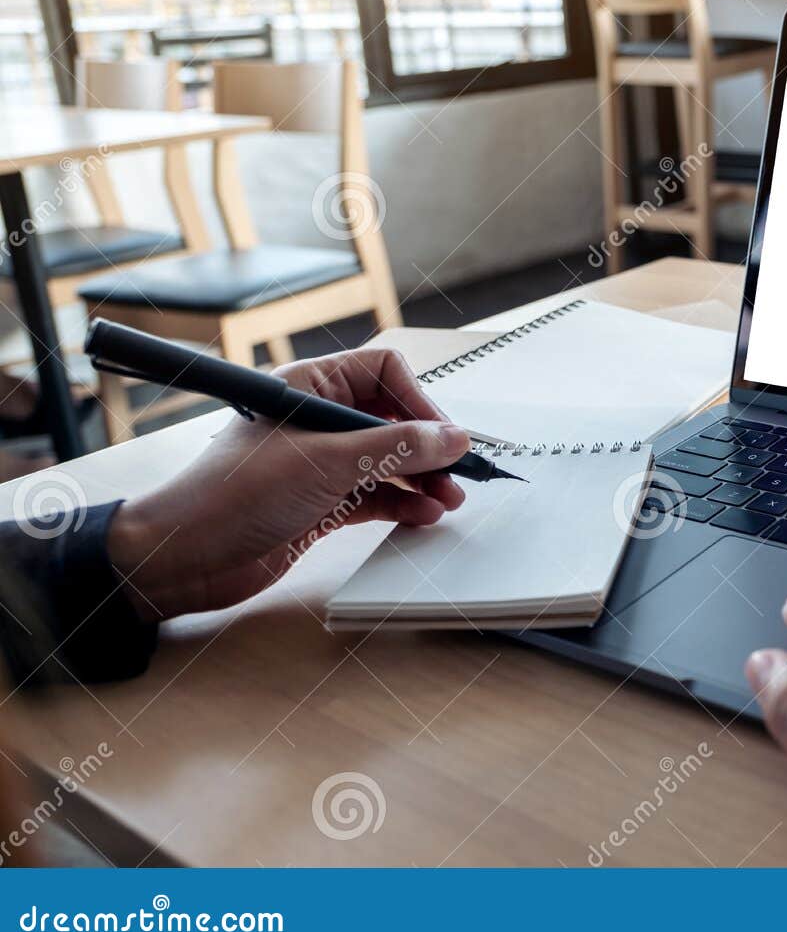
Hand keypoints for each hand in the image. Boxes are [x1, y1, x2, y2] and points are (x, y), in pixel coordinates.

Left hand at [107, 349, 471, 621]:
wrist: (185, 558)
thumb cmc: (233, 495)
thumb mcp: (328, 463)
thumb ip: (398, 449)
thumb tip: (453, 437)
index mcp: (309, 387)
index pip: (383, 373)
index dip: (418, 401)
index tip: (443, 436)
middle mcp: (317, 420)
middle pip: (392, 419)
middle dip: (427, 446)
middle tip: (456, 474)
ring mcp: (319, 463)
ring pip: (389, 461)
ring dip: (421, 479)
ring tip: (447, 500)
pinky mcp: (320, 502)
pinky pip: (376, 495)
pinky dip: (403, 504)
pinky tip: (422, 515)